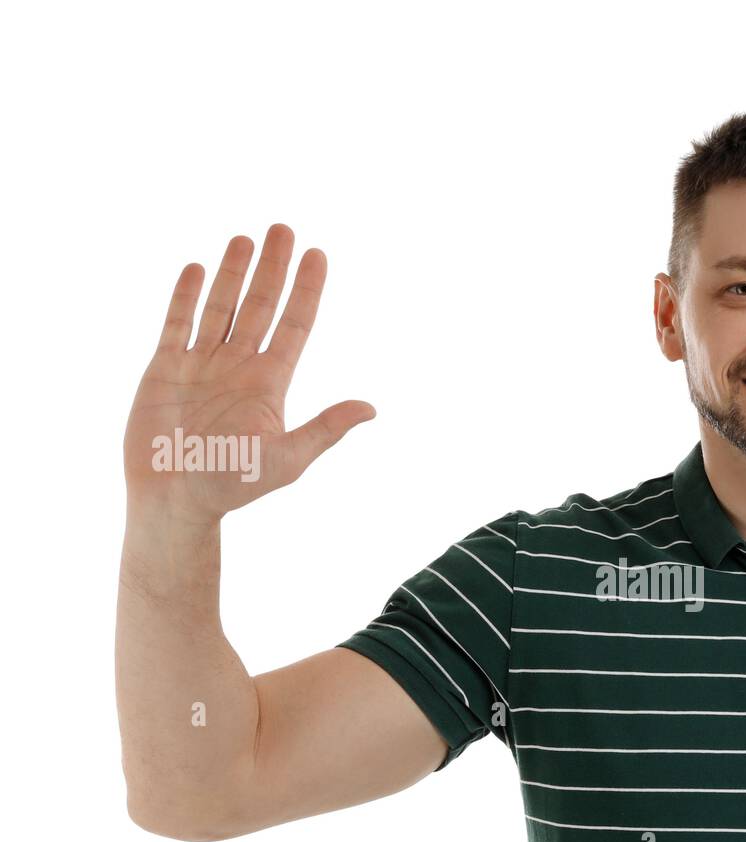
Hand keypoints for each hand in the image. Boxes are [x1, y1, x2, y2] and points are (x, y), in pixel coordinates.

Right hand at [124, 223, 374, 523]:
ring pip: (221, 307)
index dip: (307, 290)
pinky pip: (178, 323)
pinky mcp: (165, 368)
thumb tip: (371, 408)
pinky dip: (187, 296)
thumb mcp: (287, 458)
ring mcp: (202, 364)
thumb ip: (325, 428)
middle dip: (272, 268)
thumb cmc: (233, 485)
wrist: (175, 500)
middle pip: (260, 305)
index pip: (295, 325)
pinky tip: (199, 268)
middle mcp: (239, 366)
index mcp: (270, 383)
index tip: (318, 254)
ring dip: (233, 273)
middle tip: (284, 228)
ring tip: (246, 238)